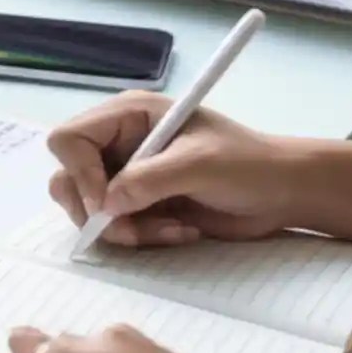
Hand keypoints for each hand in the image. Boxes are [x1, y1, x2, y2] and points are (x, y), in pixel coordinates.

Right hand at [46, 90, 292, 246]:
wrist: (283, 194)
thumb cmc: (248, 165)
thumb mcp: (200, 164)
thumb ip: (148, 180)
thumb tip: (105, 205)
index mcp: (127, 116)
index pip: (69, 140)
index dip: (79, 173)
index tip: (107, 204)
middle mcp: (117, 142)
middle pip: (67, 178)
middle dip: (96, 210)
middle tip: (130, 228)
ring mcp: (125, 175)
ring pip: (87, 209)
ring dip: (123, 228)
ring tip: (169, 229)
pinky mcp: (137, 205)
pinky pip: (114, 228)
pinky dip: (141, 236)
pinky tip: (178, 230)